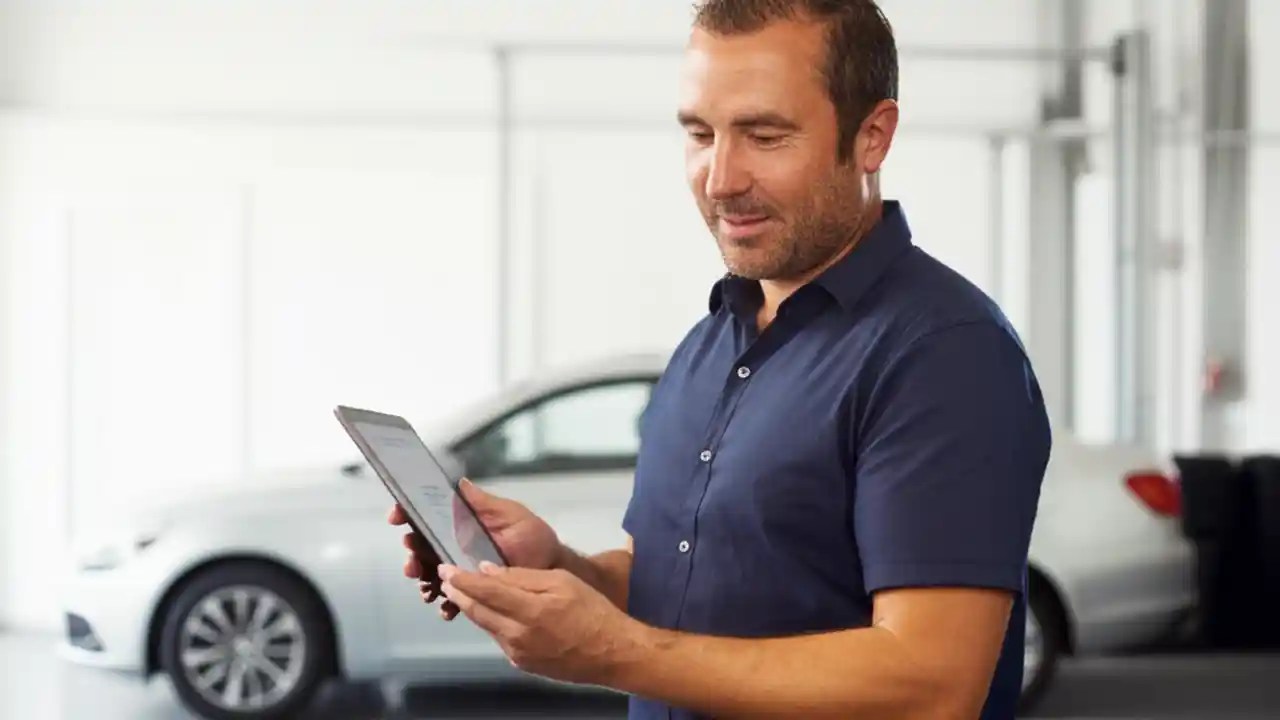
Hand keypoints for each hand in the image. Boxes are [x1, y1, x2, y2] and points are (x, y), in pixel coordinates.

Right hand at [388, 478, 562, 619]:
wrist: (551, 568)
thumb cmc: (532, 537)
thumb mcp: (510, 514)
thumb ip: (483, 502)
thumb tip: (459, 483)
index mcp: (460, 523)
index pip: (427, 515)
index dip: (408, 514)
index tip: (397, 516)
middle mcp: (455, 544)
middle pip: (422, 547)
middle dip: (412, 554)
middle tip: (412, 561)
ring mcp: (461, 568)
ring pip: (430, 573)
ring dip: (422, 580)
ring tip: (427, 587)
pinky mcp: (471, 590)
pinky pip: (451, 597)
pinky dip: (444, 603)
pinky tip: (446, 607)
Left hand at [439, 562, 641, 684]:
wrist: (611, 653)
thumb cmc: (591, 610)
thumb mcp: (561, 581)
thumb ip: (523, 577)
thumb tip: (488, 571)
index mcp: (529, 610)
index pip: (485, 591)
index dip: (462, 579)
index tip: (445, 568)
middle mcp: (517, 635)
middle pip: (478, 611)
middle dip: (459, 594)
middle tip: (445, 578)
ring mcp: (517, 653)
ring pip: (486, 626)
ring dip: (472, 608)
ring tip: (462, 592)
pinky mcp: (522, 664)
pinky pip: (500, 639)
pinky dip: (492, 622)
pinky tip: (493, 613)